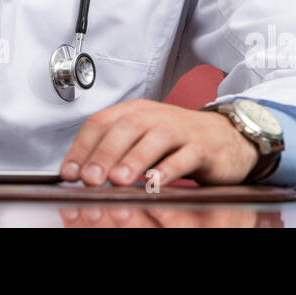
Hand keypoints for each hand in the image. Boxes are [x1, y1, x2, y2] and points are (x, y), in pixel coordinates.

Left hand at [59, 99, 258, 186]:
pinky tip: (156, 182)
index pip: (100, 123)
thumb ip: (114, 153)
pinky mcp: (202, 146)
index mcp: (133, 111)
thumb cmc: (177, 141)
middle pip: (125, 128)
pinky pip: (185, 155)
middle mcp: (154, 115)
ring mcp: (180, 128)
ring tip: (118, 180)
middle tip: (90, 179)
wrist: (226, 137)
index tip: (69, 173)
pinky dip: (170, 169)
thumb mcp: (141, 140)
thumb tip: (79, 174)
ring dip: (134, 160)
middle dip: (104, 154)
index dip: (82, 147)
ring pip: (154, 139)